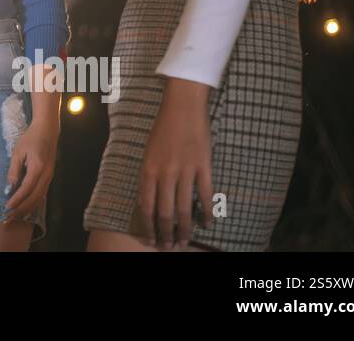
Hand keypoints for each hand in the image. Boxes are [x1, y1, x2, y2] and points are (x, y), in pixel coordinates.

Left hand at [2, 114, 57, 222]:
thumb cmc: (30, 138)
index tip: (7, 208)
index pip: (26, 189)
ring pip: (40, 198)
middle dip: (21, 209)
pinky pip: (42, 193)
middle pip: (34, 197)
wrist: (47, 131)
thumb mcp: (17, 152)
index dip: (16, 200)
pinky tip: (26, 207)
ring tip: (16, 216)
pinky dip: (34, 202)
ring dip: (28, 208)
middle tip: (9, 217)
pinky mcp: (50, 177)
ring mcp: (50, 177)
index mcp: (38, 168)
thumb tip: (9, 188)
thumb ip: (14, 170)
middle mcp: (47, 175)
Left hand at [134, 78, 213, 248]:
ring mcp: (185, 170)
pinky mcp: (204, 166)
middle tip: (168, 246)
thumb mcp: (148, 153)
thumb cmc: (163, 129)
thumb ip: (149, 176)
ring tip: (184, 240)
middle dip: (166, 233)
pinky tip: (207, 222)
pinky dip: (207, 211)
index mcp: (148, 169)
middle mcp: (165, 173)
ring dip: (184, 228)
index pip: (146, 206)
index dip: (149, 226)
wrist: (182, 107)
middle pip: (165, 212)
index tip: (150, 239)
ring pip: (185, 208)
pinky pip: (206, 195)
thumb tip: (150, 201)